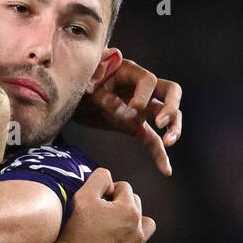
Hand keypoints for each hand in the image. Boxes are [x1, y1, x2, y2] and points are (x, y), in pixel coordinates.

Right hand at [57, 167, 154, 242]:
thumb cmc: (76, 232)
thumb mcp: (83, 197)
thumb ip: (99, 179)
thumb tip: (107, 176)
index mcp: (129, 210)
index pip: (124, 187)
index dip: (108, 190)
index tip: (96, 199)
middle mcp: (137, 228)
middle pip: (135, 204)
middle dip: (120, 203)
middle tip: (101, 210)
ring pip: (145, 226)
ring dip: (134, 221)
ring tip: (116, 224)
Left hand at [74, 58, 182, 176]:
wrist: (69, 99)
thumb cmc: (77, 88)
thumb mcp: (86, 90)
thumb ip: (105, 98)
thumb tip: (124, 110)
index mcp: (129, 72)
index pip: (148, 81)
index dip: (144, 95)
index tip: (133, 109)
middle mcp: (141, 88)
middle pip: (170, 91)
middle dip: (170, 106)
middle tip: (160, 122)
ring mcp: (141, 108)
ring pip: (169, 115)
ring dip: (173, 127)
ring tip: (168, 142)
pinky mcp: (135, 126)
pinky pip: (152, 139)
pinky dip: (159, 153)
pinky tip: (166, 170)